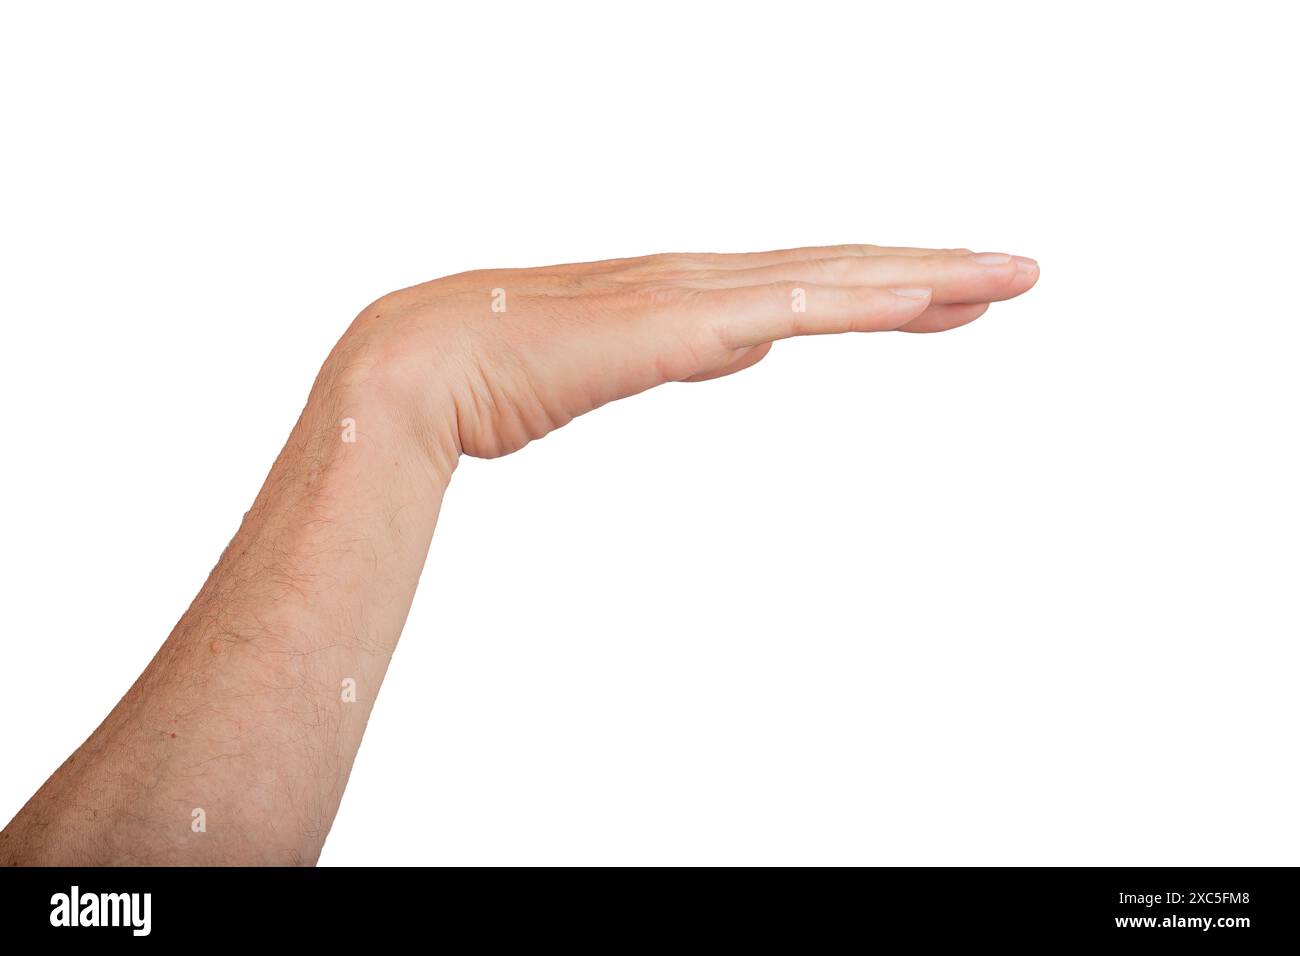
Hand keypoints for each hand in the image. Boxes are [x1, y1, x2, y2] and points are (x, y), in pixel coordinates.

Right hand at [344, 245, 1038, 463]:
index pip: (814, 284)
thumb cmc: (503, 370)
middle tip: (1021, 271)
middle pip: (844, 269)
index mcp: (691, 293)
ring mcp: (689, 297)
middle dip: (937, 271)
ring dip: (922, 279)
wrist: (422, 366)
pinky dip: (857, 302)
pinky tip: (923, 299)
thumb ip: (691, 348)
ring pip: (832, 280)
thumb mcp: (623, 366)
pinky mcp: (671, 325)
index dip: (888, 285)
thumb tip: (748, 346)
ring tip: (1005, 280)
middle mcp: (705, 281)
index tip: (956, 294)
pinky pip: (785, 310)